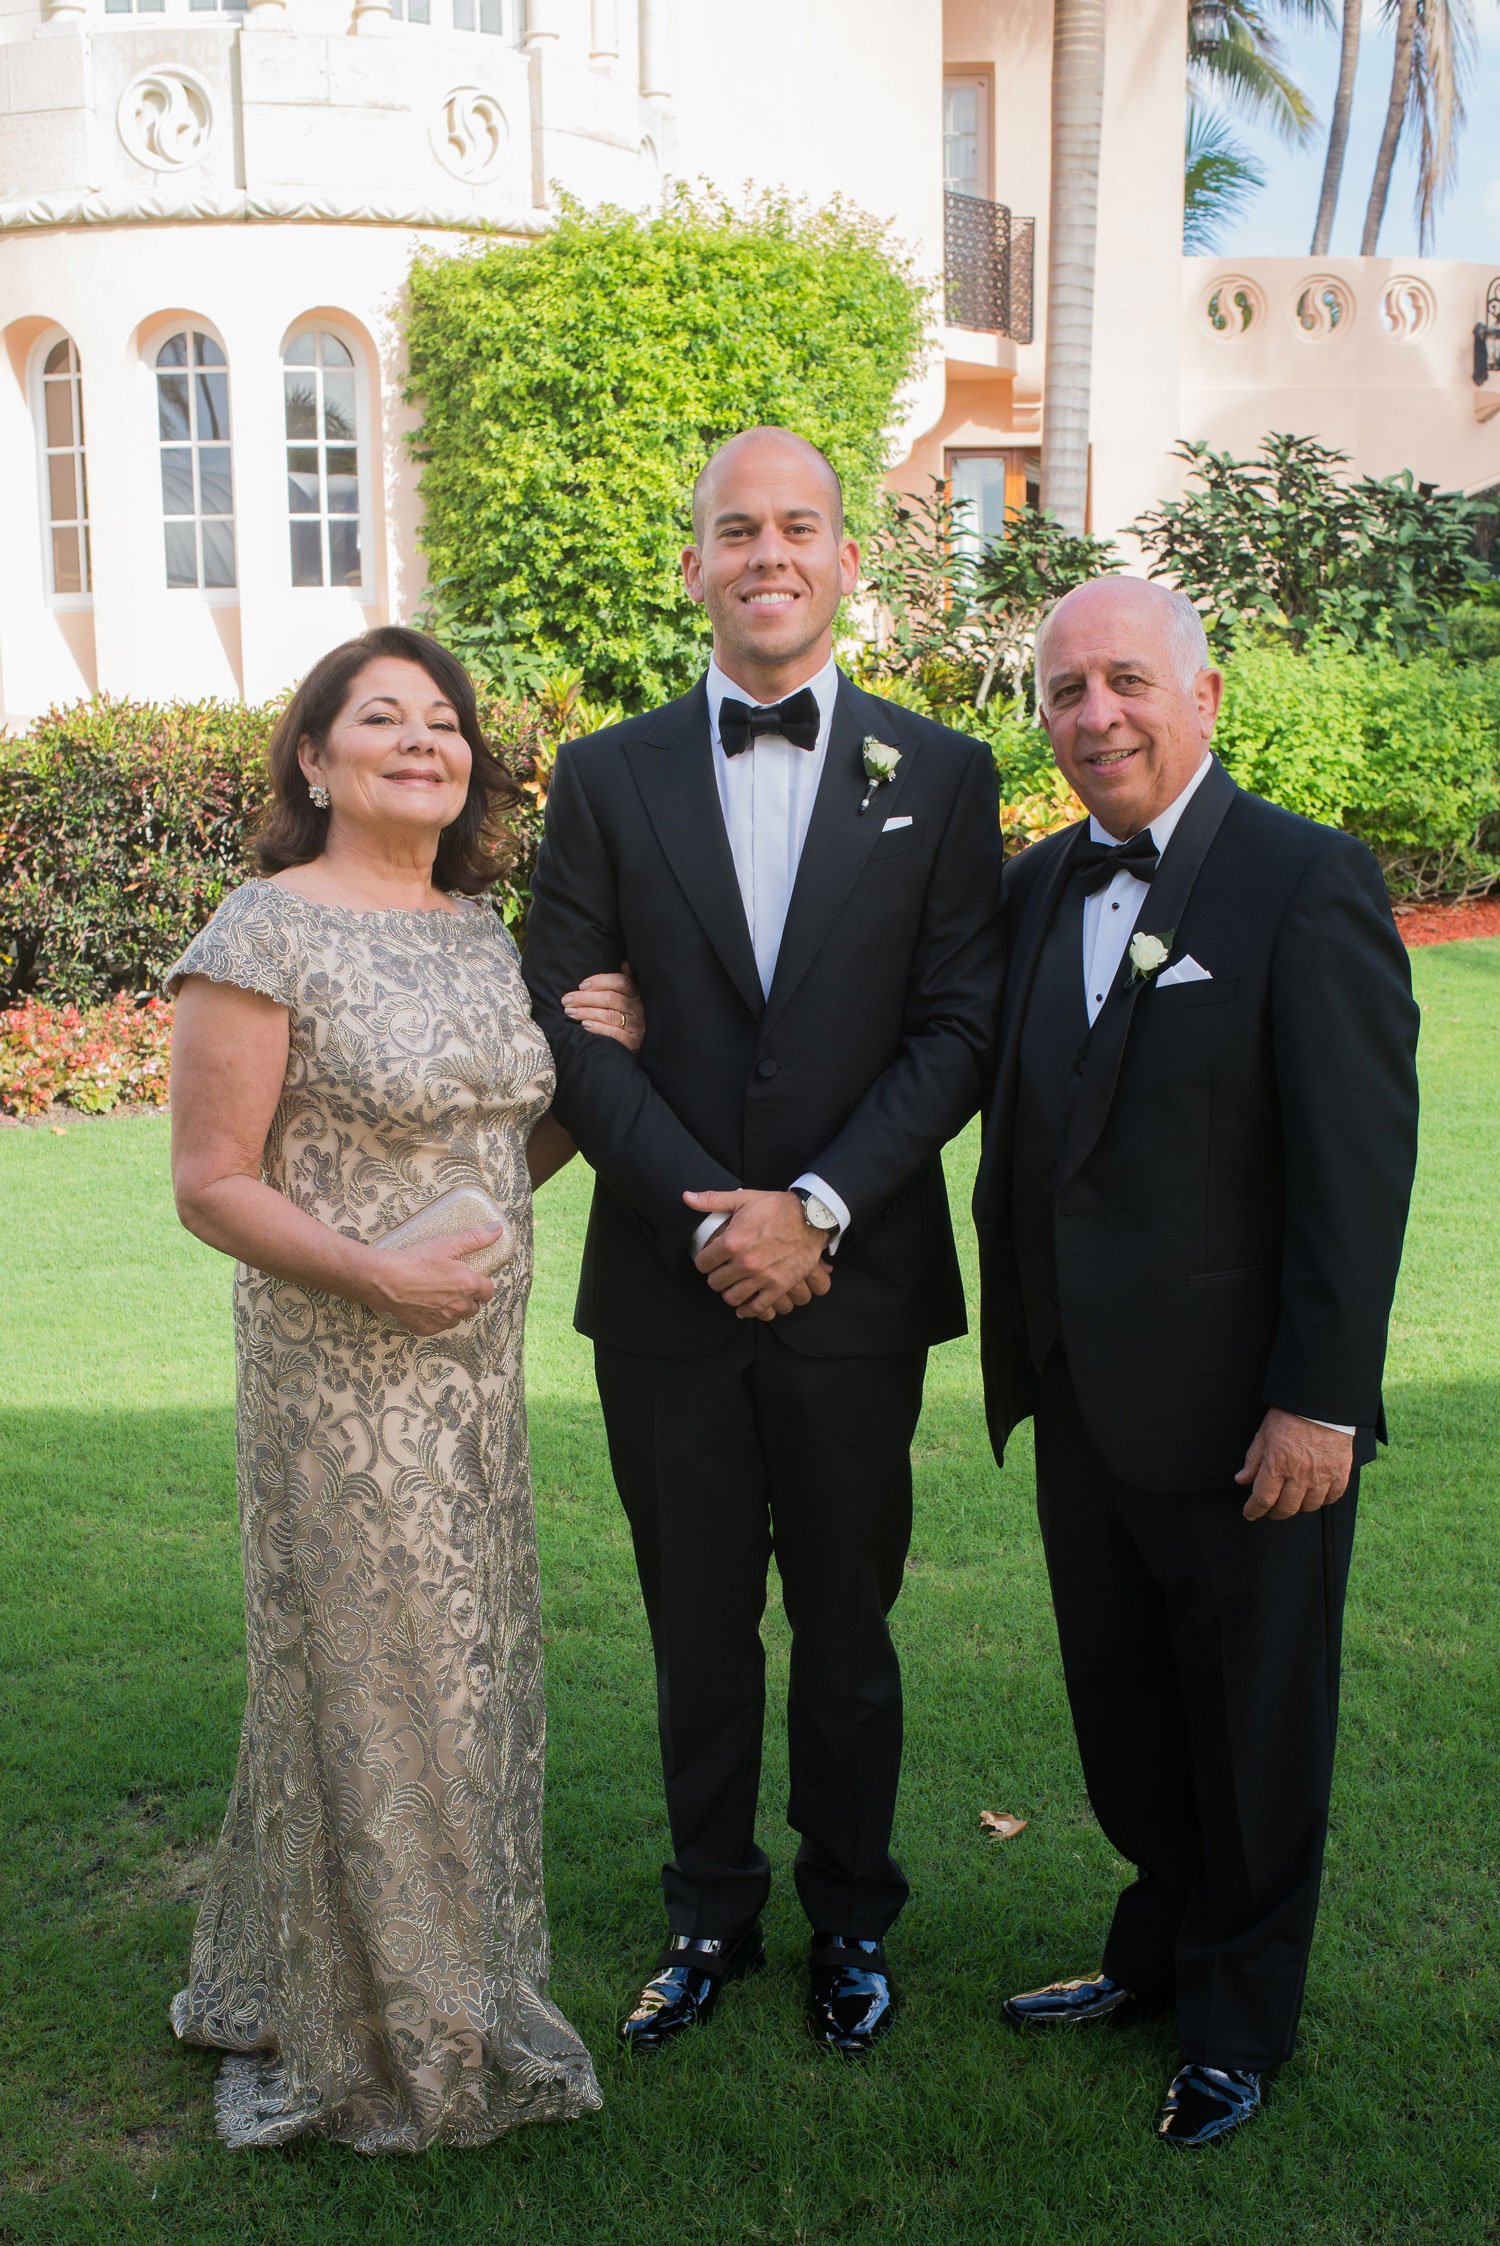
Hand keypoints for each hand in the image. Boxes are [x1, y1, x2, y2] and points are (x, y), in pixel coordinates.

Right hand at [361, 1226, 502, 1334]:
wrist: (385, 1280)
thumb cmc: (415, 1260)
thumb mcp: (446, 1245)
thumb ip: (475, 1238)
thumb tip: (497, 1229)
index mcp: (469, 1285)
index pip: (488, 1292)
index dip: (481, 1285)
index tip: (471, 1279)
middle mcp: (460, 1306)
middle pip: (473, 1307)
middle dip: (467, 1298)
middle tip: (451, 1286)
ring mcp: (444, 1320)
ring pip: (457, 1318)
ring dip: (453, 1310)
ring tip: (437, 1295)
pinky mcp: (428, 1329)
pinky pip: (439, 1326)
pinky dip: (435, 1318)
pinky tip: (424, 1305)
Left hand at [563, 962, 643, 1051]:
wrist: (630, 1045)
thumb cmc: (623, 1016)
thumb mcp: (625, 998)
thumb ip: (622, 982)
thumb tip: (624, 963)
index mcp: (635, 994)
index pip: (620, 982)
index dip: (600, 981)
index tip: (581, 985)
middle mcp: (637, 1008)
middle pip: (611, 998)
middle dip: (585, 998)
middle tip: (567, 1000)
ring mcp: (635, 1025)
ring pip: (609, 1015)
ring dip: (586, 1012)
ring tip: (570, 1012)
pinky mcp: (631, 1041)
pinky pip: (612, 1033)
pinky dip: (597, 1027)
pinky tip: (584, 1025)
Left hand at [684, 1188, 830, 1317]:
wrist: (811, 1217)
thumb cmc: (777, 1207)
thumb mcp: (743, 1199)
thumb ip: (712, 1200)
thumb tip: (686, 1197)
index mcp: (732, 1242)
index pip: (703, 1263)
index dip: (704, 1260)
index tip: (710, 1258)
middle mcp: (745, 1263)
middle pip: (715, 1283)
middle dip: (716, 1276)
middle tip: (722, 1270)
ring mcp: (762, 1277)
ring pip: (732, 1298)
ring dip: (730, 1292)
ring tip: (733, 1284)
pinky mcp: (778, 1286)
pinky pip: (756, 1308)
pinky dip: (748, 1309)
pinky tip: (744, 1305)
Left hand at [1235, 1408, 1353, 1522]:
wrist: (1322, 1403)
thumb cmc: (1290, 1415)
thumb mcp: (1264, 1435)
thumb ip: (1253, 1460)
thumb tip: (1242, 1480)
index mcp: (1277, 1464)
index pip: (1263, 1499)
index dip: (1254, 1510)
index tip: (1250, 1513)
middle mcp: (1299, 1474)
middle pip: (1286, 1508)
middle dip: (1274, 1513)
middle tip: (1270, 1510)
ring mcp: (1322, 1476)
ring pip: (1308, 1506)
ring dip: (1298, 1507)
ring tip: (1292, 1500)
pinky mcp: (1341, 1473)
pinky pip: (1331, 1498)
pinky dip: (1322, 1500)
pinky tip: (1315, 1494)